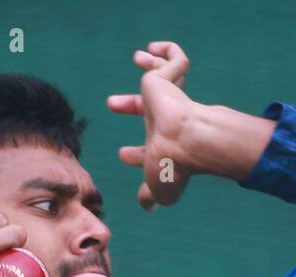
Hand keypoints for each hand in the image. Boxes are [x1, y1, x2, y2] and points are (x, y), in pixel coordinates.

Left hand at [107, 41, 199, 211]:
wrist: (183, 142)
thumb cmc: (171, 168)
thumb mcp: (157, 189)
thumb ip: (149, 197)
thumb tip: (147, 209)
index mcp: (162, 147)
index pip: (148, 148)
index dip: (136, 154)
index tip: (123, 156)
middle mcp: (167, 121)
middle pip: (148, 111)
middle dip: (131, 107)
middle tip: (112, 104)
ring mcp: (172, 98)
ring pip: (164, 76)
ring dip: (153, 66)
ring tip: (138, 57)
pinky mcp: (173, 78)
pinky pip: (175, 58)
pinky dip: (168, 51)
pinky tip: (152, 48)